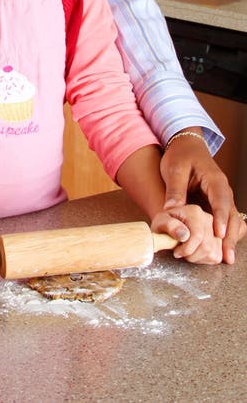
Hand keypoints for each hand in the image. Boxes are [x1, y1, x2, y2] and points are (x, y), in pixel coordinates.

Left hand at [151, 204, 222, 263]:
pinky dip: (203, 260)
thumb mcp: (160, 221)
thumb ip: (169, 225)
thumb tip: (183, 235)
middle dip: (189, 254)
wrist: (174, 225)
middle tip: (177, 252)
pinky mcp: (220, 241)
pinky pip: (216, 257)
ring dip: (196, 258)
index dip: (188, 248)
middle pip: (205, 247)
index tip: (177, 253)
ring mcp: (217, 230)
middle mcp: (209, 219)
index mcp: (195, 212)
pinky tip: (194, 252)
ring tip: (186, 250)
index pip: (197, 235)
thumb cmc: (166, 223)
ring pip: (212, 253)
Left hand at [160, 132, 245, 262]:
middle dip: (230, 236)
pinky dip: (226, 233)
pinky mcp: (217, 203)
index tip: (220, 235)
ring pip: (232, 220)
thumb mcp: (174, 169)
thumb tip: (170, 211)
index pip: (221, 201)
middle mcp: (223, 190)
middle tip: (227, 256)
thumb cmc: (180, 155)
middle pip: (232, 215)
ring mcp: (222, 198)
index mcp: (215, 180)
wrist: (186, 145)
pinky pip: (226, 220)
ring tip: (227, 258)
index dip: (221, 218)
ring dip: (231, 238)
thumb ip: (175, 190)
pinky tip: (222, 249)